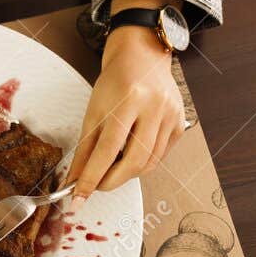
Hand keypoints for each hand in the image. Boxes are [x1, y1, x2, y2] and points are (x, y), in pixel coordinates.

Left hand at [65, 18, 185, 205]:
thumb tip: (75, 180)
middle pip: (134, 161)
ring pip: (149, 163)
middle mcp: (153, 107)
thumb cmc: (115, 83)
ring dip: (127, 174)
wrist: (141, 58)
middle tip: (97, 186)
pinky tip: (131, 155)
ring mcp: (171, 115)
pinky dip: (143, 163)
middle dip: (112, 181)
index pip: (107, 150)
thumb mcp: (93, 112)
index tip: (79, 198)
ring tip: (112, 169)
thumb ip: (85, 149)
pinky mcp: (180, 123)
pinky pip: (160, 155)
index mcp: (128, 101)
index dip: (91, 178)